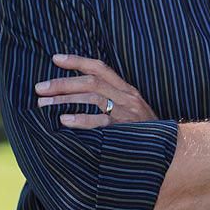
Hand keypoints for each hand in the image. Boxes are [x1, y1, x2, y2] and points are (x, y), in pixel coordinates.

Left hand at [35, 54, 157, 128]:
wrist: (169, 151)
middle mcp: (127, 97)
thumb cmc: (143, 132)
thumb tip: (77, 97)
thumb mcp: (130, 110)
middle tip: (39, 88)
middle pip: (91, 82)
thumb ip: (110, 101)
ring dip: (65, 100)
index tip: (55, 58)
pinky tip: (64, 121)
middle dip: (62, 83)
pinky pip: (101, 122)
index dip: (77, 61)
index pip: (100, 68)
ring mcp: (127, 113)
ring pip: (92, 98)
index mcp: (126, 89)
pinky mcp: (126, 131)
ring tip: (43, 105)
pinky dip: (81, 120)